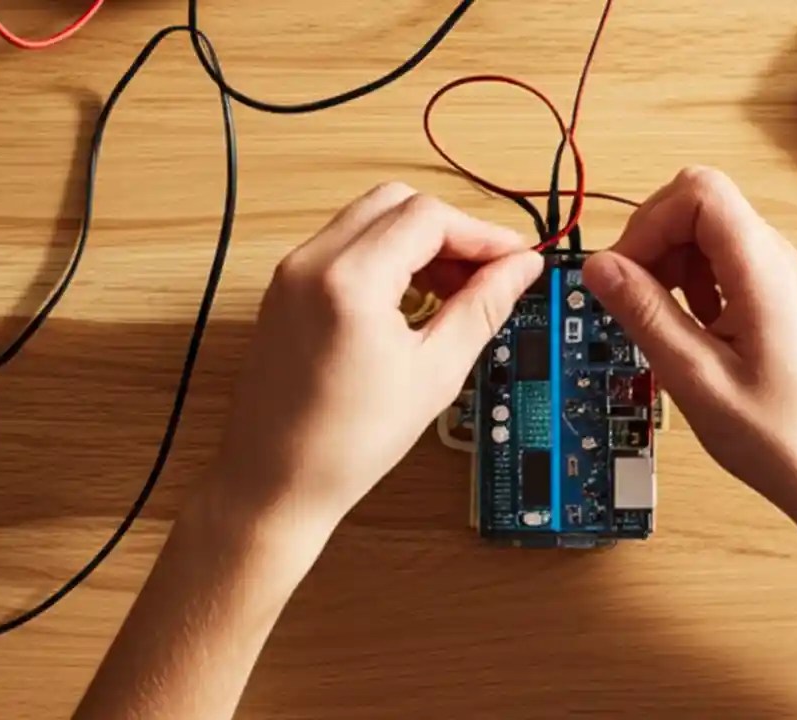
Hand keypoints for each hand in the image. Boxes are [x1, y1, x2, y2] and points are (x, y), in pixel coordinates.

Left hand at [213, 184, 541, 531]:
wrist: (276, 480)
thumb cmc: (345, 444)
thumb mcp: (435, 373)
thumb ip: (482, 307)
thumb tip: (520, 269)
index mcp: (349, 281)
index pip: (429, 217)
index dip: (482, 234)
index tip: (514, 259)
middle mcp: (312, 263)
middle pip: (398, 203)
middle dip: (450, 231)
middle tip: (485, 275)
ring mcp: (292, 273)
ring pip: (370, 219)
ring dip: (418, 242)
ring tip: (452, 293)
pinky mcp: (285, 289)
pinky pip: (344, 246)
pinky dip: (385, 257)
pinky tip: (412, 302)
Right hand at [582, 168, 796, 521]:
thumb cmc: (777, 437)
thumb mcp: (694, 378)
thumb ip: (645, 313)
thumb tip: (598, 266)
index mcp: (761, 270)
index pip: (698, 191)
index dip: (649, 221)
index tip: (623, 273)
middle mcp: (775, 259)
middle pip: (698, 204)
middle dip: (653, 240)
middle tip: (632, 299)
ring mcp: (777, 276)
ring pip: (705, 232)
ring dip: (669, 264)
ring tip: (661, 322)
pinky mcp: (773, 297)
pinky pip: (720, 262)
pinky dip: (689, 283)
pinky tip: (687, 330)